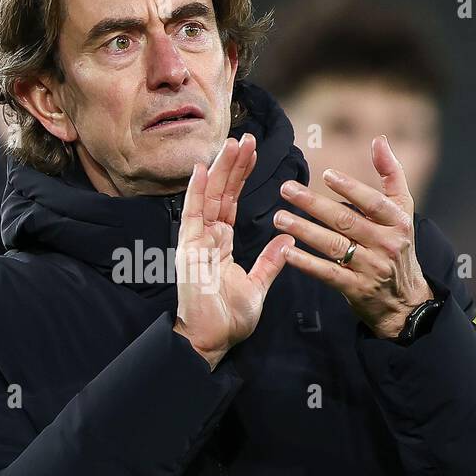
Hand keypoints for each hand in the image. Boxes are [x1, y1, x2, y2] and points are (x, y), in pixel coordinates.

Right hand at [172, 133, 292, 368]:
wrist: (210, 339)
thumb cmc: (228, 319)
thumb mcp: (257, 286)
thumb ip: (270, 262)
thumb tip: (287, 240)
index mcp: (221, 245)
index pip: (232, 203)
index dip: (241, 177)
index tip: (252, 153)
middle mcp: (207, 238)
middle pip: (221, 193)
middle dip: (233, 165)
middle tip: (246, 136)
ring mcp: (196, 241)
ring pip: (209, 197)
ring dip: (220, 169)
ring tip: (233, 143)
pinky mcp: (188, 249)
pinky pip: (192, 214)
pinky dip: (196, 191)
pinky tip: (202, 168)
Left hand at [274, 136, 432, 338]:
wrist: (404, 300)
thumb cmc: (398, 245)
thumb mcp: (403, 210)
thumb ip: (391, 174)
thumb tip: (379, 139)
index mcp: (398, 222)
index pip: (373, 202)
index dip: (351, 188)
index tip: (326, 174)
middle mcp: (386, 244)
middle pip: (346, 221)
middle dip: (314, 204)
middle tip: (286, 189)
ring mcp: (370, 268)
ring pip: (333, 246)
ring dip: (303, 230)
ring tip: (279, 218)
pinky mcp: (355, 289)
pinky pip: (327, 273)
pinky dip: (306, 263)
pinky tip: (286, 252)